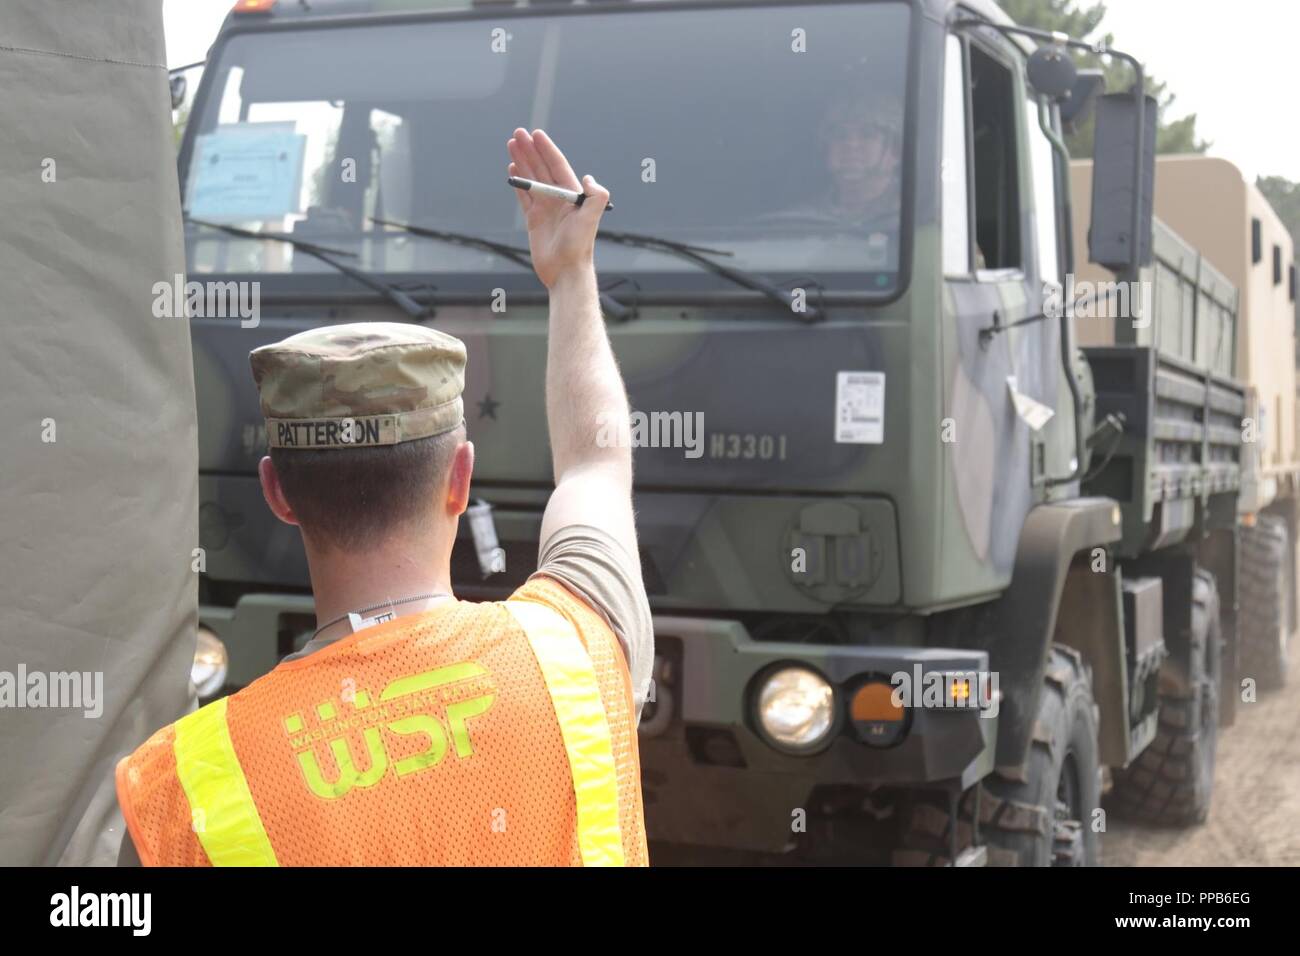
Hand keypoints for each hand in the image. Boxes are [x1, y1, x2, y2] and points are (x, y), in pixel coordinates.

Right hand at [507, 128, 609, 289]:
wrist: (565, 271)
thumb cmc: (579, 246)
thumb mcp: (591, 219)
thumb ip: (595, 197)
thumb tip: (589, 178)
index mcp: (573, 195)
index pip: (557, 165)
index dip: (547, 149)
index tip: (536, 134)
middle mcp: (559, 198)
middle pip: (542, 167)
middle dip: (530, 150)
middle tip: (517, 133)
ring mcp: (546, 208)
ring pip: (531, 178)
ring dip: (522, 161)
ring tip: (511, 144)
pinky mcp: (534, 219)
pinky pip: (524, 195)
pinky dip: (518, 182)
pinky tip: (512, 168)